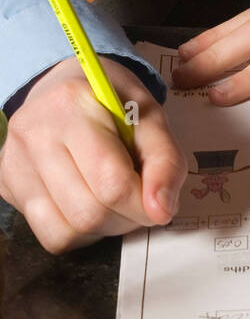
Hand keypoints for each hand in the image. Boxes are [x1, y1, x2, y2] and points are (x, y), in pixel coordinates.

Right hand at [0, 56, 188, 254]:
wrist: (65, 85)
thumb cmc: (112, 100)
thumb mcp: (150, 116)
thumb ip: (165, 160)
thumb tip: (162, 210)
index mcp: (71, 106)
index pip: (111, 182)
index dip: (143, 205)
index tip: (160, 204)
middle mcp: (33, 133)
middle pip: (87, 212)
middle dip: (125, 219)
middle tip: (139, 200)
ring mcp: (14, 162)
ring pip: (66, 231)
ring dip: (103, 228)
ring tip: (115, 201)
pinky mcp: (7, 185)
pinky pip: (49, 234)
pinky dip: (78, 231)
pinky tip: (89, 204)